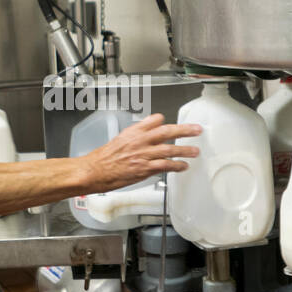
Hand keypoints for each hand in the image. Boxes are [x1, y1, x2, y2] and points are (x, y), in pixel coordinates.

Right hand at [82, 113, 201, 192]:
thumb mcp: (119, 140)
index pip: (154, 120)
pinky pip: (165, 166)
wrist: (95, 170)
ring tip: (195, 151)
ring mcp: (144, 155)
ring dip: (185, 150)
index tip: (170, 122)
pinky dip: (176, 166)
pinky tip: (183, 166)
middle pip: (167, 132)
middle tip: (196, 130)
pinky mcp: (144, 169)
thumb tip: (144, 136)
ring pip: (169, 149)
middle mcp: (140, 141)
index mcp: (133, 132)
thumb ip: (134, 137)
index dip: (163, 121)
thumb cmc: (103, 158)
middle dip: (184, 130)